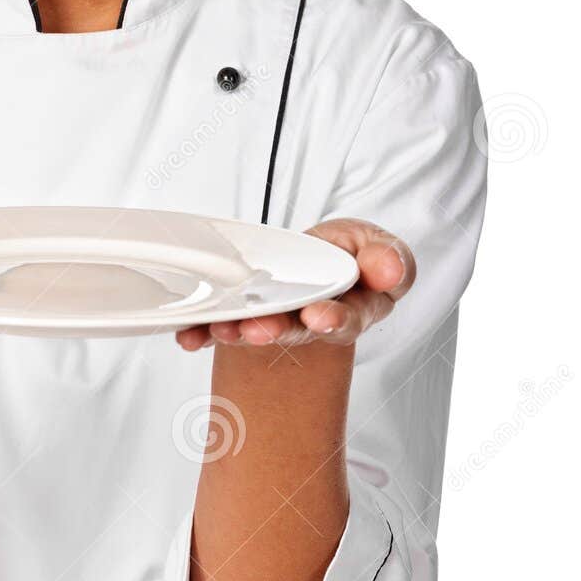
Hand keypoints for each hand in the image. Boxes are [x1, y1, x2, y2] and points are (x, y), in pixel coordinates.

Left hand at [175, 217, 414, 352]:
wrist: (311, 262)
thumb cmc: (346, 255)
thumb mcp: (373, 244)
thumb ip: (386, 257)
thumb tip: (390, 269)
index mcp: (353, 308)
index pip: (348, 318)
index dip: (334, 319)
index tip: (320, 316)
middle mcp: (313, 322)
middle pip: (298, 331)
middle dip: (278, 331)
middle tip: (260, 330)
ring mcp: (279, 321)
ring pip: (261, 330)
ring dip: (241, 332)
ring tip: (225, 330)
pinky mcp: (247, 319)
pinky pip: (224, 328)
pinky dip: (205, 332)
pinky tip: (190, 336)